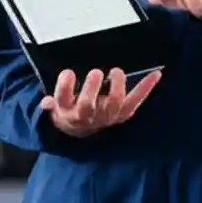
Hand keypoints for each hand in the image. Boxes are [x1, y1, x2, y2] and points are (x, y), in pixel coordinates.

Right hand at [39, 68, 161, 137]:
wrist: (81, 131)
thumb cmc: (68, 110)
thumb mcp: (54, 108)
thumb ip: (50, 104)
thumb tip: (45, 103)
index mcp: (67, 112)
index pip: (63, 101)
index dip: (65, 87)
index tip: (68, 72)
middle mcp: (88, 115)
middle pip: (88, 106)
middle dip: (92, 89)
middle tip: (95, 72)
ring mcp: (107, 115)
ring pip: (113, 104)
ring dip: (117, 87)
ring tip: (116, 71)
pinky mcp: (123, 112)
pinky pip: (136, 101)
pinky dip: (146, 87)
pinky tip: (156, 73)